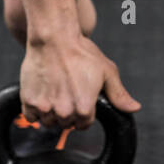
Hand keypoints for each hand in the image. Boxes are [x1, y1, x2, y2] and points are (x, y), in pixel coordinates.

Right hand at [20, 30, 140, 129]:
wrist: (53, 38)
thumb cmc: (80, 52)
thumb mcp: (106, 71)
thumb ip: (119, 94)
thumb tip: (134, 108)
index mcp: (85, 108)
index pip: (84, 124)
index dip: (84, 112)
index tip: (79, 99)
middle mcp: (65, 112)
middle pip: (66, 124)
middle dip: (67, 112)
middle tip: (66, 91)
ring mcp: (45, 108)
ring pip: (48, 122)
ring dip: (51, 112)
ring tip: (54, 90)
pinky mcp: (29, 102)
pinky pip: (31, 117)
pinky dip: (35, 110)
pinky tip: (42, 93)